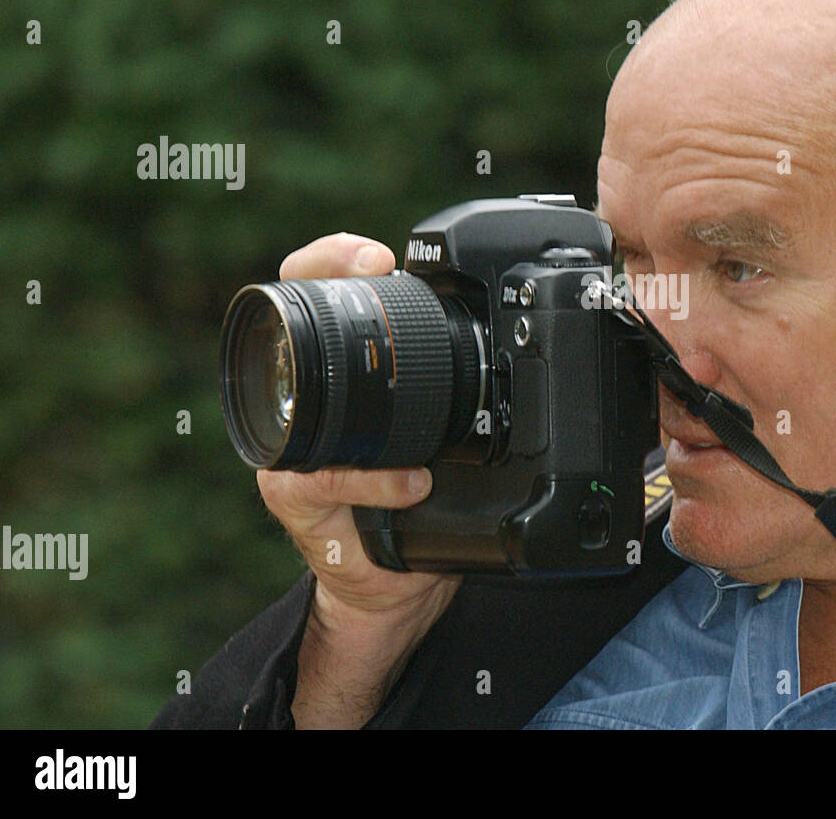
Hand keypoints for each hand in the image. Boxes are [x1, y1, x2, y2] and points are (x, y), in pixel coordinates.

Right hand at [255, 232, 461, 726]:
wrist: (394, 580)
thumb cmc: (421, 497)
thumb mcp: (450, 432)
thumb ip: (469, 388)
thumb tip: (545, 341)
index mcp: (346, 375)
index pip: (319, 289)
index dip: (338, 256)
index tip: (381, 255)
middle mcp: (309, 400)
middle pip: (290, 313)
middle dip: (323, 271)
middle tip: (372, 264)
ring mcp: (293, 447)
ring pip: (296, 397)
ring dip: (348, 385)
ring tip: (404, 390)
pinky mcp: (295, 499)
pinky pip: (321, 481)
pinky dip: (372, 481)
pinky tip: (412, 484)